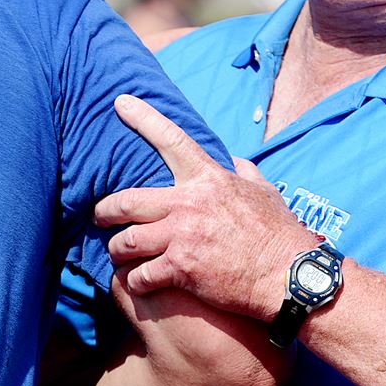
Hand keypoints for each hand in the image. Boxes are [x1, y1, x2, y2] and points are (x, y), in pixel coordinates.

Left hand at [94, 95, 318, 320]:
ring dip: (117, 249)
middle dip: (105, 209)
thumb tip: (237, 159)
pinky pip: (142, 274)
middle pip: (129, 200)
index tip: (121, 103)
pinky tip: (137, 283)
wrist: (288, 275)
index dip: (143, 118)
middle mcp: (189, 203)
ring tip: (117, 254)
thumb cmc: (279, 233)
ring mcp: (183, 236)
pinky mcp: (181, 268)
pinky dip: (135, 280)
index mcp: (209, 179)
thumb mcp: (264, 192)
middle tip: (97, 214)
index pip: (171, 140)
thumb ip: (245, 172)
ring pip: (128, 240)